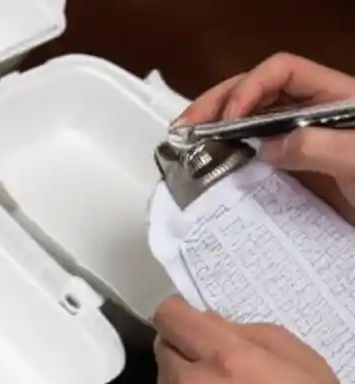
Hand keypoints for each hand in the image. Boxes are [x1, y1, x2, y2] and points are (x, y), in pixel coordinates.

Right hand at [177, 53, 354, 223]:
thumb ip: (317, 147)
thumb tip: (268, 146)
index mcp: (336, 98)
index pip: (282, 71)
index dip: (250, 87)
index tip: (229, 118)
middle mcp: (315, 115)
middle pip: (258, 92)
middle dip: (218, 104)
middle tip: (186, 128)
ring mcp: (305, 143)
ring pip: (251, 122)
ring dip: (216, 128)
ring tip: (188, 142)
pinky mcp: (298, 173)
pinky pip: (257, 157)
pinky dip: (230, 158)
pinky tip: (212, 169)